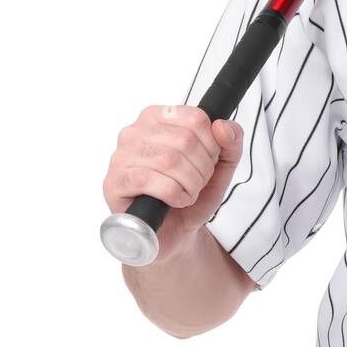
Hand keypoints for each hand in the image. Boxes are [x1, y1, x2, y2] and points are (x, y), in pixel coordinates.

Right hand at [104, 105, 244, 261]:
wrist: (178, 229)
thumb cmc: (193, 191)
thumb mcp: (223, 164)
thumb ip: (232, 140)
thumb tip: (223, 125)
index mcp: (158, 117)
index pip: (196, 118)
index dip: (212, 144)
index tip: (210, 160)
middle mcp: (135, 132)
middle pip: (184, 139)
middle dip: (202, 167)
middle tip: (199, 182)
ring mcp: (120, 157)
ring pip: (168, 159)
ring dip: (190, 183)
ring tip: (189, 192)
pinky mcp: (114, 182)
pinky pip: (148, 180)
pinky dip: (173, 194)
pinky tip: (177, 201)